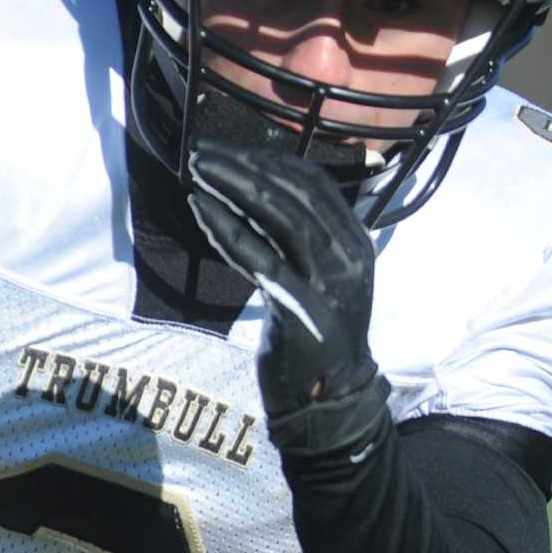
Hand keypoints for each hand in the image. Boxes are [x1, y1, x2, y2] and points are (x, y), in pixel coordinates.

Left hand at [187, 142, 384, 443]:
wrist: (330, 401)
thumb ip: (296, 239)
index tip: (226, 151)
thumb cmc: (314, 337)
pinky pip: (259, 254)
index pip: (312, 181)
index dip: (266, 160)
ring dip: (232, 185)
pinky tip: (199, 207)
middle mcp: (349, 253)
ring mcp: (329, 278)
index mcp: (355, 240)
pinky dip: (226, 227)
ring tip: (197, 170)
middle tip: (201, 152)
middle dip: (243, 164)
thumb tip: (252, 195)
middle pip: (293, 189)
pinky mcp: (300, 304)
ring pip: (278, 212)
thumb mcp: (315, 277)